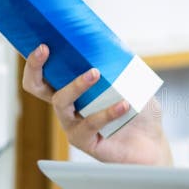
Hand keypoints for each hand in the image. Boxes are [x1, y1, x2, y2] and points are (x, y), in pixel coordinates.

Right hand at [22, 44, 172, 165]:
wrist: (153, 144)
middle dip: (36, 67)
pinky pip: (90, 123)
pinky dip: (107, 112)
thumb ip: (123, 66)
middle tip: (46, 50)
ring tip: (95, 73)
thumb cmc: (140, 113)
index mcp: (75, 92)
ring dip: (76, 85)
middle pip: (36, 88)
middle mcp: (68, 109)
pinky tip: (124, 105)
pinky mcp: (84, 142)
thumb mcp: (134, 83)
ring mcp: (73, 126)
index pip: (45, 74)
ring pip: (60, 102)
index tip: (43, 44)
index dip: (36, 61)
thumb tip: (118, 44)